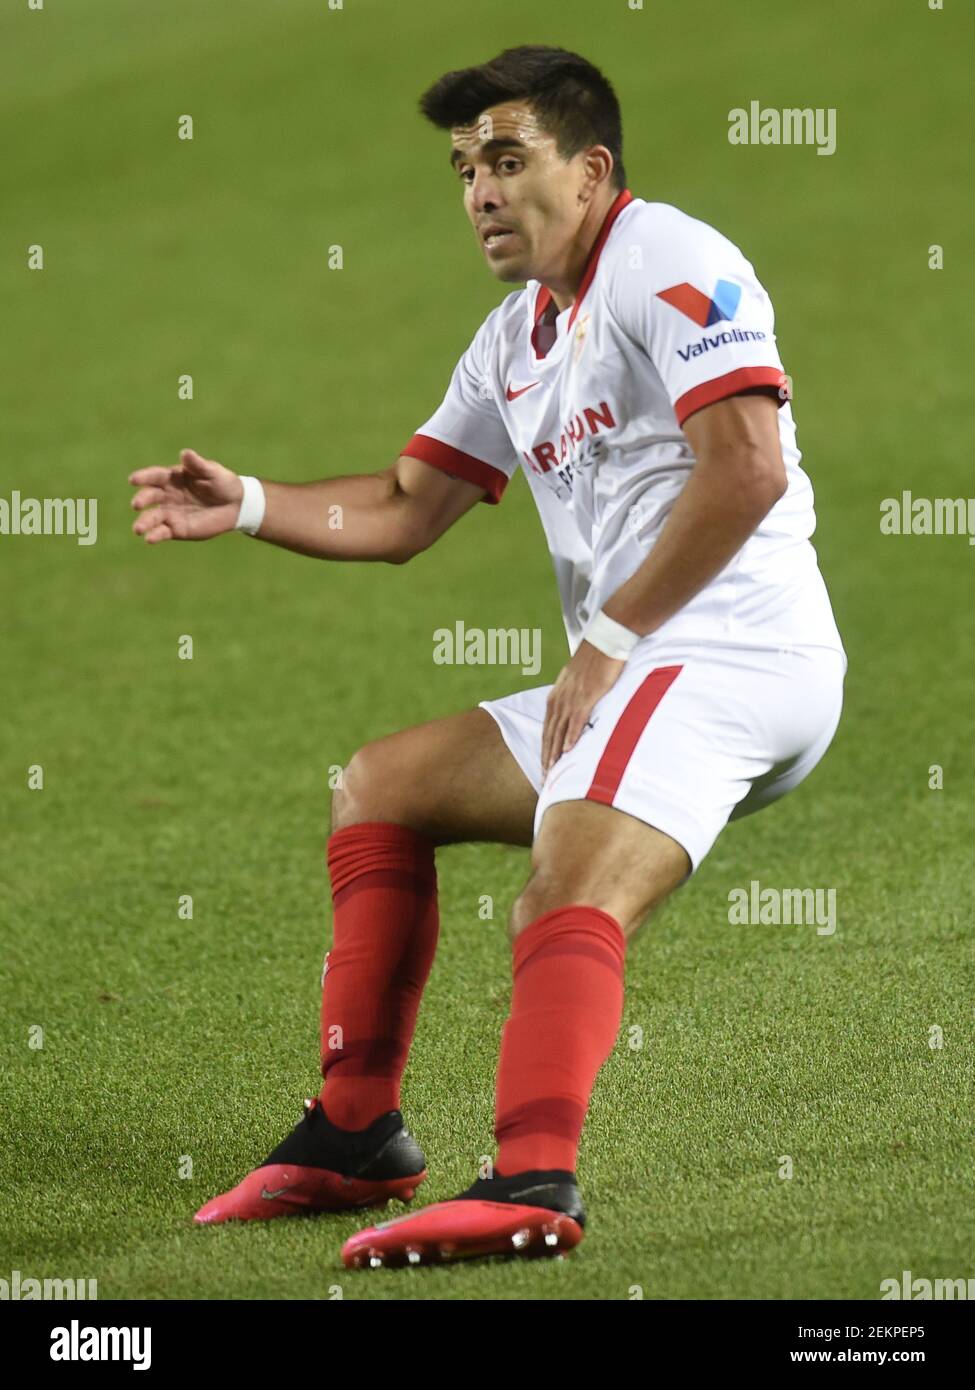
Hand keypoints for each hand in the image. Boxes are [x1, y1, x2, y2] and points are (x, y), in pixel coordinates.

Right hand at [129, 449, 242, 542]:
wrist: (236, 505)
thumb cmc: (223, 483)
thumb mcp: (212, 472)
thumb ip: (198, 465)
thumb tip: (185, 453)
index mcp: (172, 478)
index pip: (154, 476)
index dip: (143, 477)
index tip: (133, 480)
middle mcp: (167, 495)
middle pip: (150, 497)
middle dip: (142, 500)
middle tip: (136, 504)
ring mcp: (170, 513)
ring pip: (152, 517)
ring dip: (144, 522)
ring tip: (138, 529)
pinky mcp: (176, 529)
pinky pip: (162, 532)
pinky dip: (155, 535)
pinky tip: (149, 539)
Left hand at [541, 640, 625, 775]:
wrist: (605, 639)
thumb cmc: (594, 659)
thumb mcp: (577, 679)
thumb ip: (572, 696)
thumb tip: (575, 711)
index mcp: (556, 696)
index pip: (546, 728)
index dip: (544, 749)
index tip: (544, 767)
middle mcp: (560, 698)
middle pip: (549, 734)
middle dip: (546, 757)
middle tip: (544, 779)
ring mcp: (572, 697)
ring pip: (559, 731)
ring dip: (555, 753)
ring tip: (552, 771)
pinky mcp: (587, 695)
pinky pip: (576, 720)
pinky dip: (572, 736)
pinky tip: (568, 750)